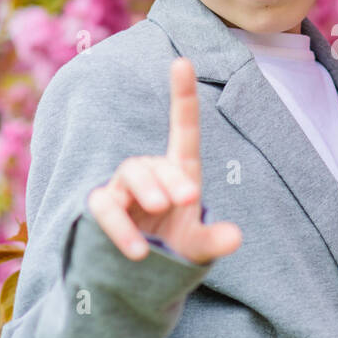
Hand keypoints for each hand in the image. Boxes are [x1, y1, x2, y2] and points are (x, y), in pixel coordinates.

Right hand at [86, 58, 242, 263]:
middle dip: (171, 177)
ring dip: (146, 188)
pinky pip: (104, 207)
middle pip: (154, 162)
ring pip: (129, 173)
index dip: (182, 96)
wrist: (140, 275)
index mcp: (179, 172)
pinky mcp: (102, 210)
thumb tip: (235, 238)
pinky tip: (139, 252)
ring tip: (163, 209)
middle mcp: (150, 175)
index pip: (183, 129)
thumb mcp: (198, 246)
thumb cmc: (173, 247)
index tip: (182, 61)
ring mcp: (122, 191)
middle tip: (188, 199)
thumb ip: (215, 241)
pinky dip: (120, 228)